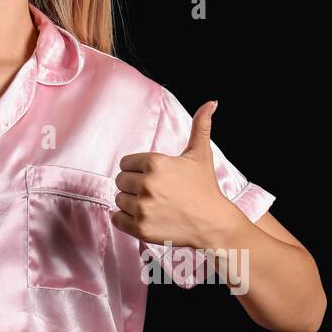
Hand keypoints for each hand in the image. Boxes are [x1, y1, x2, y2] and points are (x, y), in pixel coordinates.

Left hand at [112, 100, 237, 249]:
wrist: (214, 224)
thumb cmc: (205, 188)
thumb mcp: (201, 154)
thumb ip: (200, 126)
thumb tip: (211, 102)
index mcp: (155, 163)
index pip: (125, 164)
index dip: (137, 171)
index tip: (152, 178)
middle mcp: (147, 184)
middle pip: (120, 182)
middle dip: (133, 187)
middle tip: (153, 193)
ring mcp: (143, 208)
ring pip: (119, 201)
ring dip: (131, 204)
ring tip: (153, 206)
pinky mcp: (141, 228)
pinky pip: (117, 219)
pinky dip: (126, 220)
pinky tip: (144, 218)